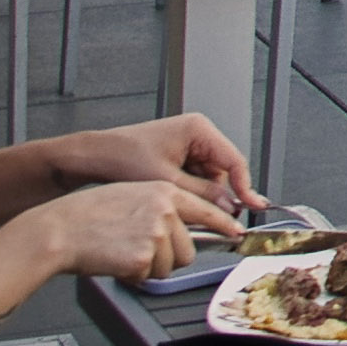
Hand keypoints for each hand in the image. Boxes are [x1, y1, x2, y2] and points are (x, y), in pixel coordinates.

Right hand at [22, 175, 230, 285]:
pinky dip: (132, 275)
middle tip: (139, 252)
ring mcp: (157, 233)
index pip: (207, 209)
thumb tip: (180, 228)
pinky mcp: (144, 256)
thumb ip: (160, 209)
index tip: (236, 233)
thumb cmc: (86, 215)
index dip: (225, 224)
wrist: (59, 229)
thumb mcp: (131, 196)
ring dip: (149, 267)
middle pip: (189, 250)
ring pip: (170, 266)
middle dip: (169, 258)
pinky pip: (148, 277)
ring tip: (123, 251)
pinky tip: (115, 259)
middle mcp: (166, 210)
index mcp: (164, 192)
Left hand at [53, 113, 257, 209]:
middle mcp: (197, 134)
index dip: (244, 186)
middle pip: (221, 171)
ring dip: (198, 194)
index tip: (253, 206)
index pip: (234, 160)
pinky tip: (172, 198)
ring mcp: (187, 144)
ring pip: (208, 177)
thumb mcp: (167, 181)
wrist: (93, 157)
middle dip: (214, 194)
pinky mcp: (177, 155)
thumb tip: (228, 207)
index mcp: (199, 130)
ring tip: (177, 202)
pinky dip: (187, 191)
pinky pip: (194, 177)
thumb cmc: (122, 157)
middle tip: (208, 216)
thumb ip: (201, 194)